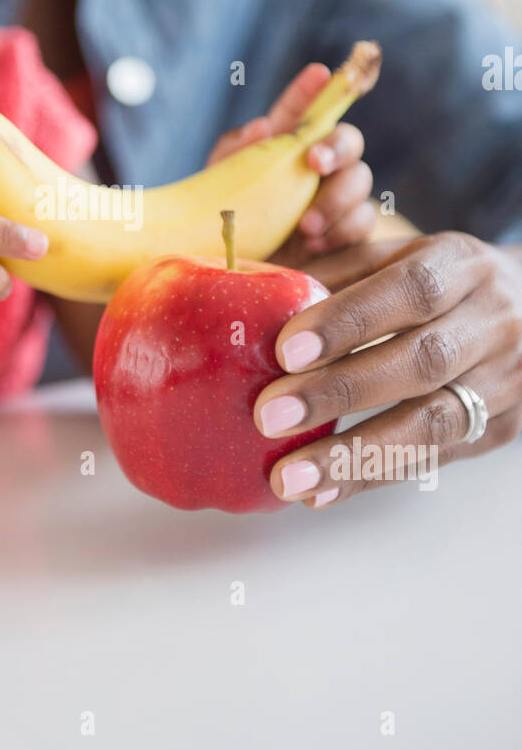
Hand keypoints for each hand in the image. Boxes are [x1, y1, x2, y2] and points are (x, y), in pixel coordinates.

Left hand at [206, 63, 374, 266]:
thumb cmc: (226, 222)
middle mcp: (318, 168)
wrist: (234, 273)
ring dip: (338, 199)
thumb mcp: (218, 186)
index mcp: (286, 148)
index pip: (303, 111)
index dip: (312, 90)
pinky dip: (343, 231)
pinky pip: (362, 222)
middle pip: (349, 140)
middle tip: (314, 163)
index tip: (318, 73)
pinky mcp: (346, 233)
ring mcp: (337, 199)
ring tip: (306, 226)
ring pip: (361, 181)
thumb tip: (261, 126)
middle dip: (336, 147)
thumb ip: (233, 152)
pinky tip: (315, 244)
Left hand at [252, 231, 521, 508]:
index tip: (286, 349)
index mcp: (461, 265)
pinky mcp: (501, 429)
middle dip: (340, 392)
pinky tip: (322, 492)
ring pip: (434, 423)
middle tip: (269, 415)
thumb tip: (252, 285)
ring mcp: (505, 379)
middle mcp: (493, 321)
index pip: (410, 289)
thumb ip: (333, 270)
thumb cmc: (434, 281)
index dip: (349, 320)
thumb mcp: (393, 257)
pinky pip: (435, 459)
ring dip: (354, 456)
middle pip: (421, 361)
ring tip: (289, 477)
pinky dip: (373, 477)